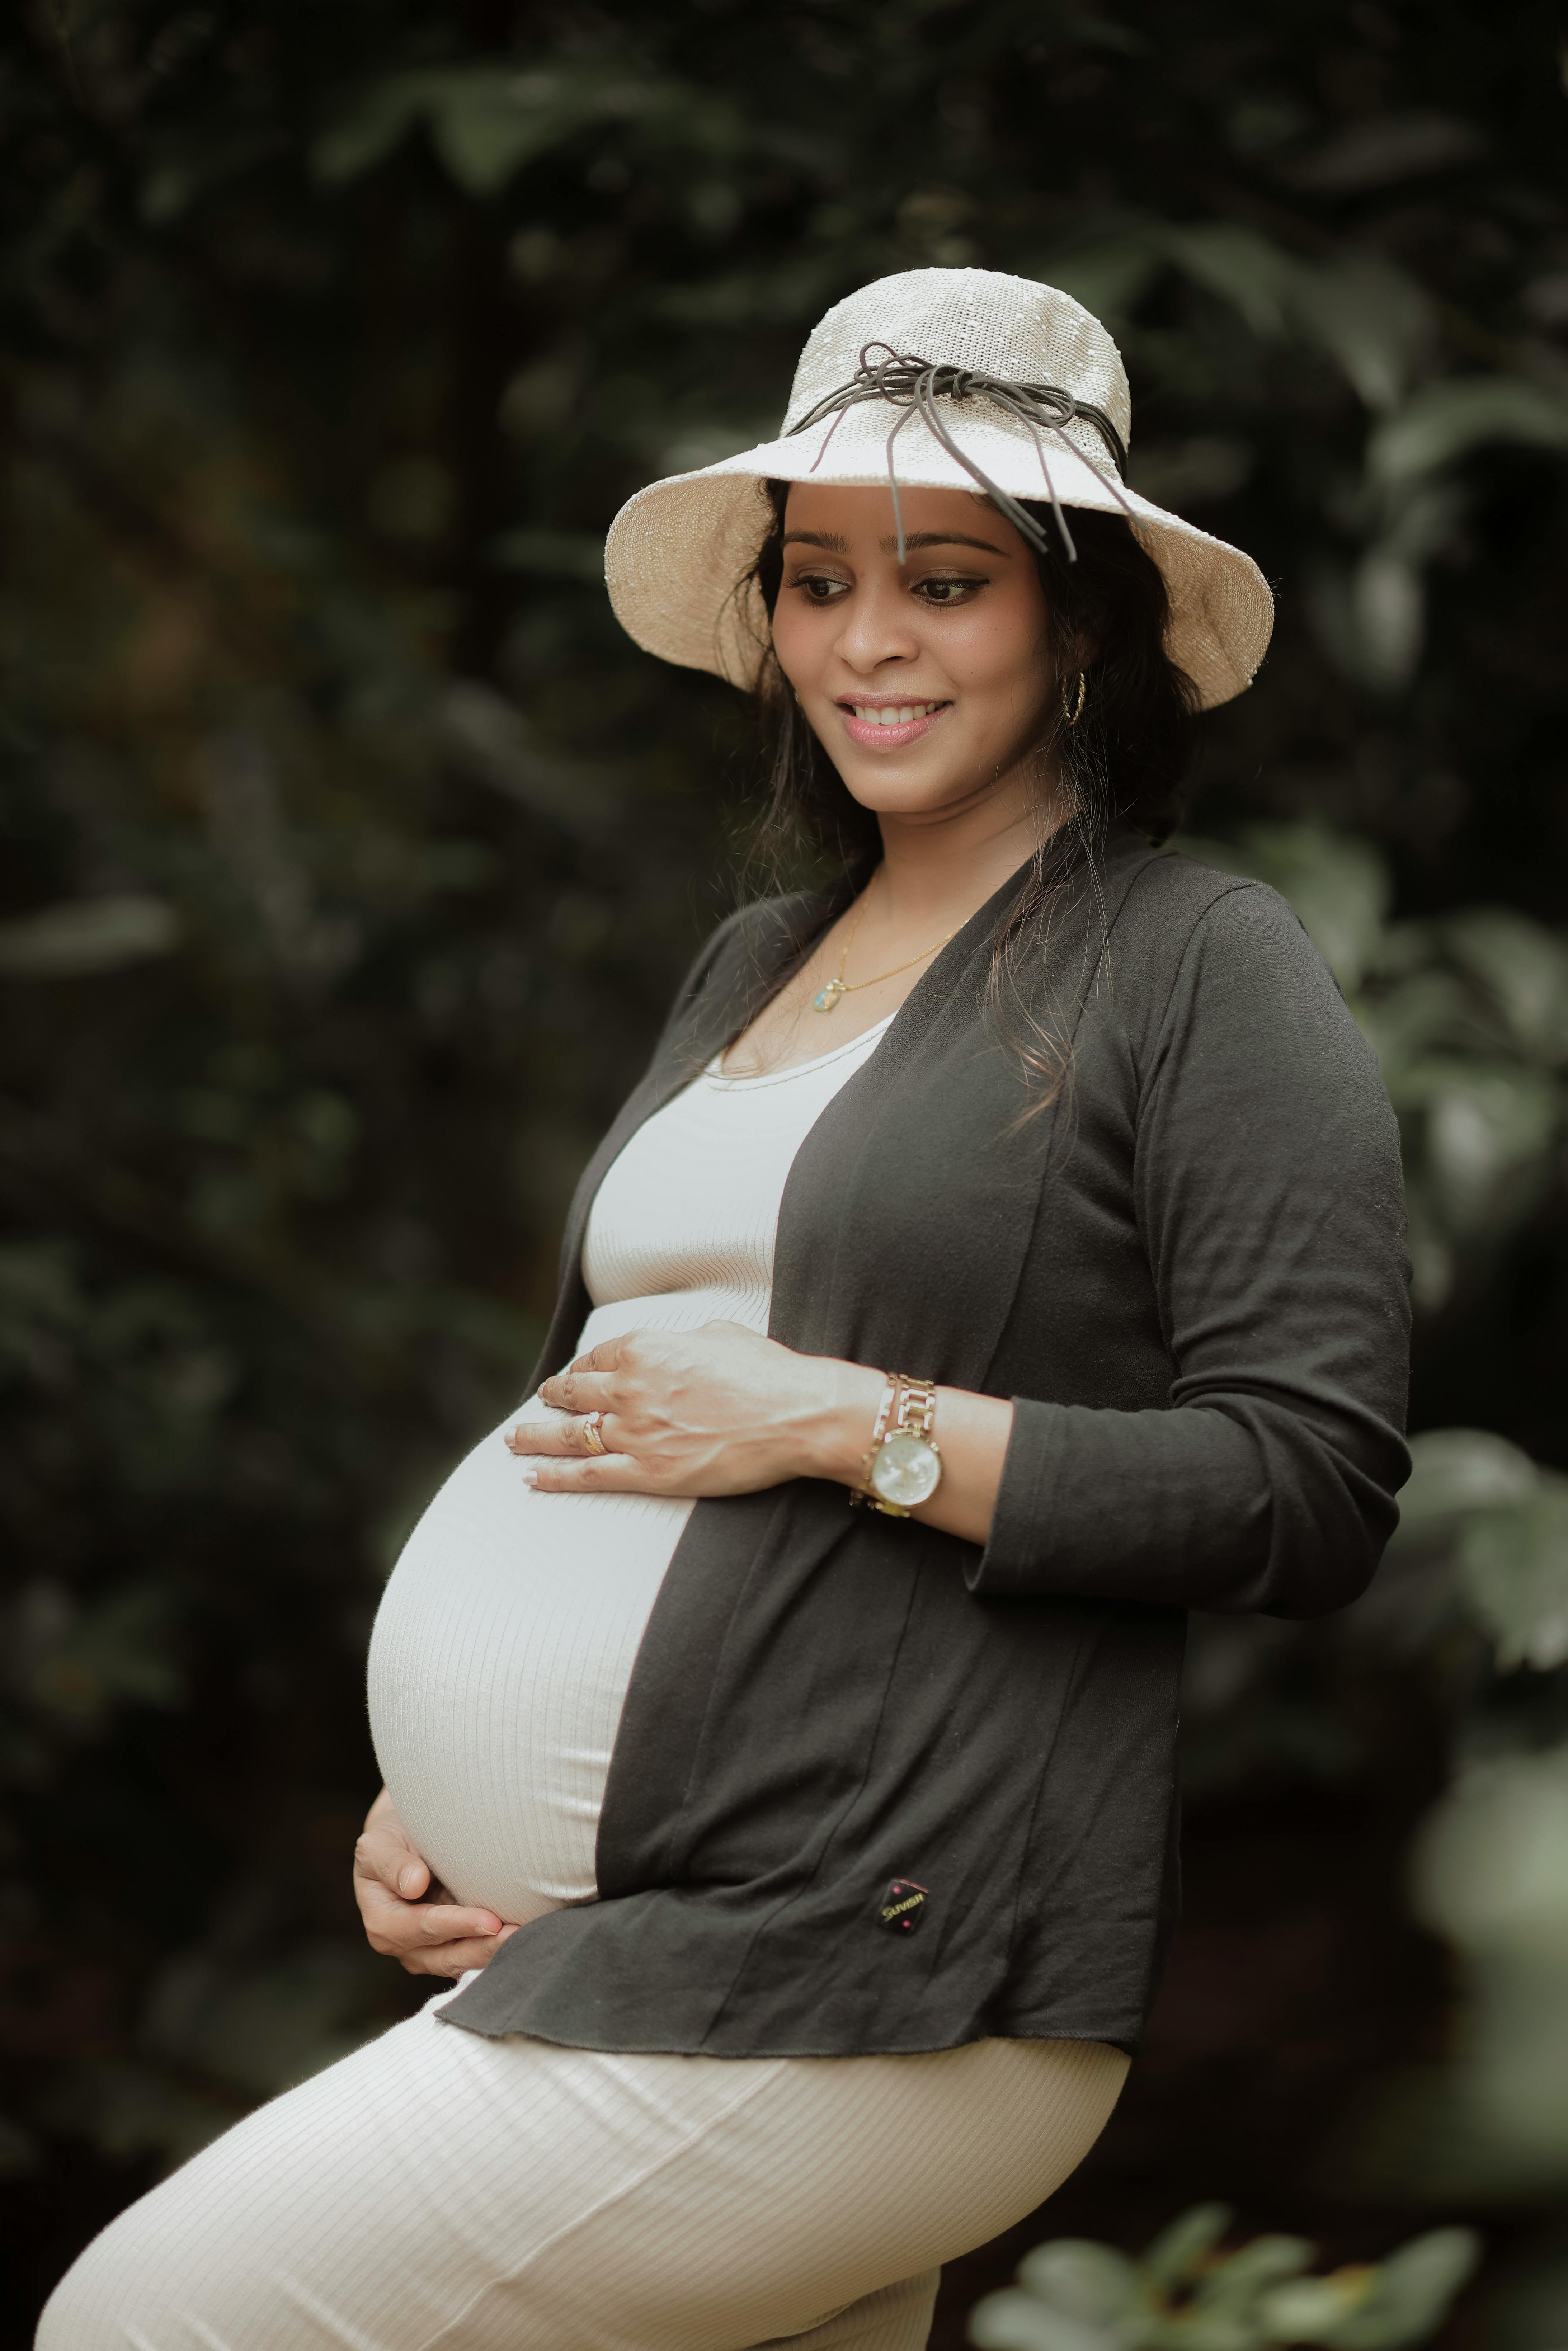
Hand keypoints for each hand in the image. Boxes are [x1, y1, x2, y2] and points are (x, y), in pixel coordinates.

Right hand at [353, 1787, 518, 1978]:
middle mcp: (405, 1946)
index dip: (456, 1925)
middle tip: (518, 1935)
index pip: (421, 1928)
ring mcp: (430, 1951)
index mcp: (382, 1922)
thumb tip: (414, 1885)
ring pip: (464, 1962)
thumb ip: (391, 1863)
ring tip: (528, 1938)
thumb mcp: (378, 1844)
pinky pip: (475, 1955)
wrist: (403, 1841)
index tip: (490, 1920)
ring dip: (494, 1953)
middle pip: (447, 1956)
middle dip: (483, 1948)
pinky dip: (497, 1950)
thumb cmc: (390, 1840)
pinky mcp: (454, 1946)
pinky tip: (525, 1938)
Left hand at [506, 1323, 884, 1497]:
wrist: (796, 1414)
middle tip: (539, 1401)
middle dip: (551, 1396)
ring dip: (535, 1437)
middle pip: (574, 1393)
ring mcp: (635, 1432)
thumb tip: (681, 1346)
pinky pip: (587, 1475)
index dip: (581, 1367)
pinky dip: (554, 1477)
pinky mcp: (647, 1472)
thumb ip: (688, 1340)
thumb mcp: (723, 1335)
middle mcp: (631, 1387)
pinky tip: (532, 1477)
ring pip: (569, 1435)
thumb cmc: (770, 1373)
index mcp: (647, 1348)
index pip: (598, 1357)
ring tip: (514, 1440)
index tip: (573, 1375)